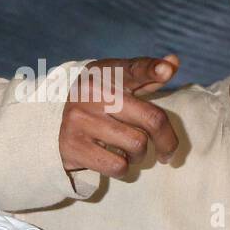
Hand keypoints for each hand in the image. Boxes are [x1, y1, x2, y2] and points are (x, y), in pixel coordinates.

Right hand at [59, 55, 180, 176]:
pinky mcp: (72, 145)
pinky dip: (122, 168)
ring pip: (137, 145)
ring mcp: (79, 118)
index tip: (167, 70)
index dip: (152, 69)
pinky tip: (113, 160)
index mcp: (106, 72)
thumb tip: (173, 61)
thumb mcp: (120, 86)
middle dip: (166, 141)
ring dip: (139, 155)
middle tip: (167, 152)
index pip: (134, 69)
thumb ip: (147, 75)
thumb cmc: (101, 105)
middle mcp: (91, 91)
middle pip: (151, 119)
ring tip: (129, 151)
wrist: (56, 129)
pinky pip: (117, 165)